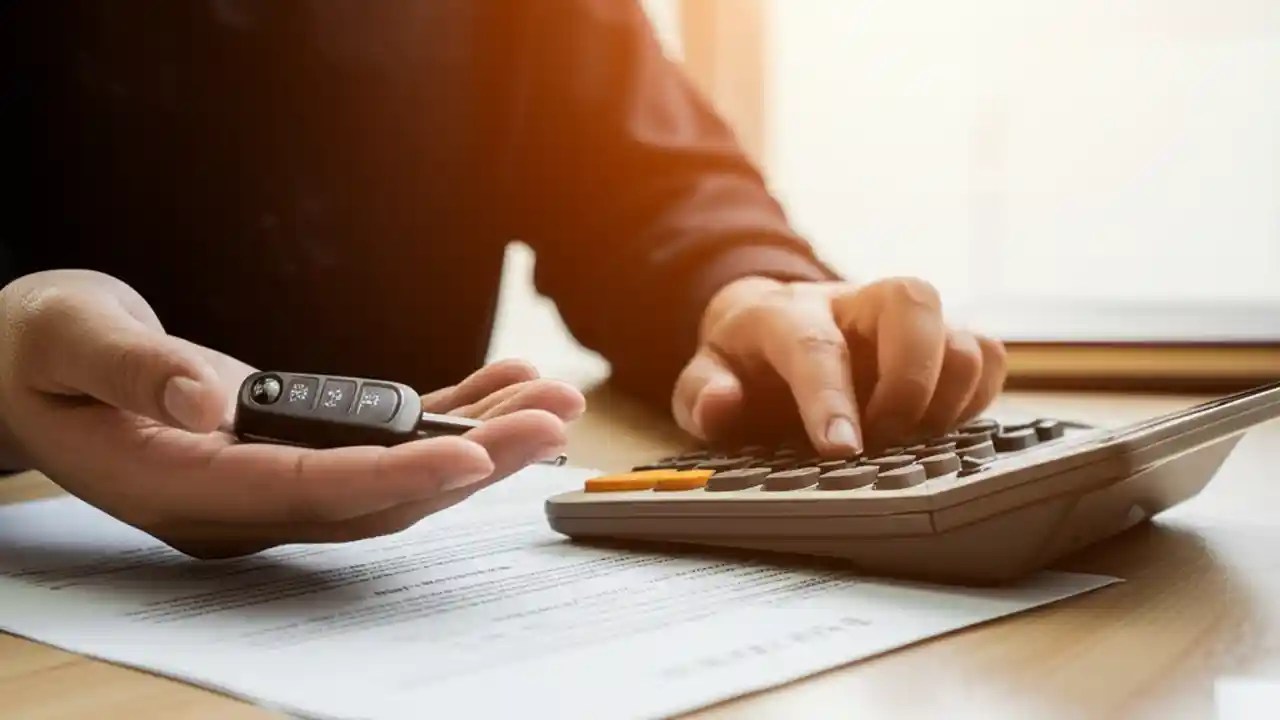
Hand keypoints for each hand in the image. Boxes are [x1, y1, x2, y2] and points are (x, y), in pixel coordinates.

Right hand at [0, 270, 584, 557]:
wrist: (25, 373)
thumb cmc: (37, 354)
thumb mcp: (69, 343)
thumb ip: (135, 373)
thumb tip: (209, 404)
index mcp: (186, 487)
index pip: (310, 490)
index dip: (399, 474)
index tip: (474, 452)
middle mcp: (243, 501)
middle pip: (378, 494)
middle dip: (473, 457)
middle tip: (553, 415)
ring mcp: (271, 482)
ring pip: (395, 473)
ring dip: (477, 436)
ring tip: (552, 397)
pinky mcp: (290, 451)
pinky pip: (380, 441)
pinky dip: (441, 411)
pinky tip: (498, 382)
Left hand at [672, 276, 1006, 453]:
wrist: (775, 327)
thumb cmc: (746, 365)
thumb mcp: (707, 379)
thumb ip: (701, 393)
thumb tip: (719, 404)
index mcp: (788, 312)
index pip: (816, 344)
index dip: (830, 398)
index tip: (841, 449)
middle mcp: (856, 305)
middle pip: (912, 301)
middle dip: (909, 379)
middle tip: (886, 438)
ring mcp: (906, 321)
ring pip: (960, 331)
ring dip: (946, 397)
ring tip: (910, 441)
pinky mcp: (943, 340)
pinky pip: (987, 355)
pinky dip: (975, 397)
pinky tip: (937, 429)